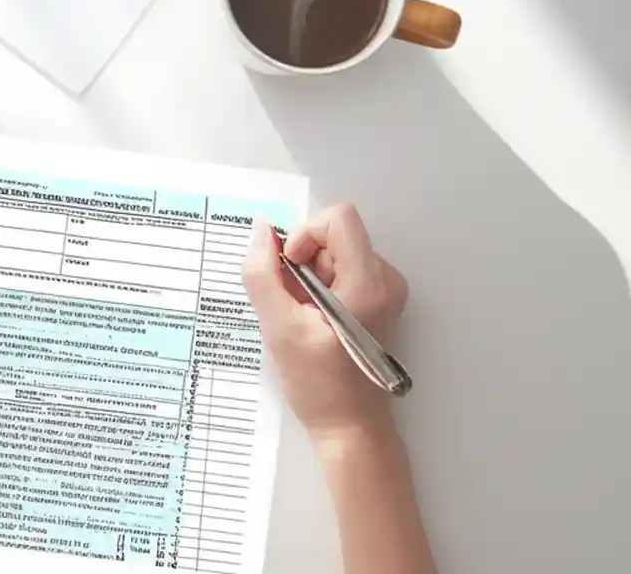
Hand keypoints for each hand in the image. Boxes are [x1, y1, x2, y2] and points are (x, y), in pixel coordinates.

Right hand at [242, 204, 408, 442]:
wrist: (351, 427)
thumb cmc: (317, 384)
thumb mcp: (278, 328)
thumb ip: (262, 273)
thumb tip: (259, 230)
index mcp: (368, 283)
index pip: (338, 219)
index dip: (304, 235)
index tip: (290, 271)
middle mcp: (386, 279)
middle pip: (334, 237)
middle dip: (303, 264)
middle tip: (292, 306)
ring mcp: (386, 291)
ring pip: (335, 256)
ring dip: (309, 280)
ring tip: (303, 320)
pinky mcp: (380, 302)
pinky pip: (343, 274)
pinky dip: (320, 290)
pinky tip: (314, 323)